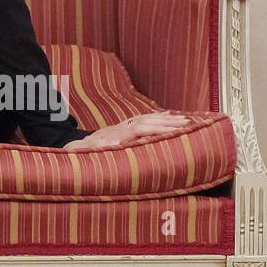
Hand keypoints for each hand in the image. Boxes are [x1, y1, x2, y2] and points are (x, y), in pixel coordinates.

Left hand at [62, 109, 191, 149]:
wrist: (78, 144)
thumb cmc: (85, 152)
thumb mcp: (90, 151)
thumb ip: (101, 146)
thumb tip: (114, 141)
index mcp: (118, 133)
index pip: (142, 128)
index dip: (159, 128)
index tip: (176, 130)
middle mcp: (123, 127)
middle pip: (149, 121)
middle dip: (169, 122)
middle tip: (189, 123)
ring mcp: (124, 125)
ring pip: (148, 118)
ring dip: (166, 118)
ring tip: (185, 119)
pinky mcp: (125, 126)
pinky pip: (144, 119)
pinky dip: (157, 116)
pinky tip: (168, 115)